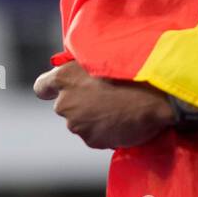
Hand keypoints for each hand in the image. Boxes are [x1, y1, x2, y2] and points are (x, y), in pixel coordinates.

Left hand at [33, 60, 175, 148]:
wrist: (156, 95)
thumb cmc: (132, 68)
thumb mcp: (102, 55)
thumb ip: (83, 67)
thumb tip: (79, 71)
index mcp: (64, 78)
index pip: (41, 87)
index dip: (51, 88)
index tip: (64, 88)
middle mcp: (65, 103)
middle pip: (66, 106)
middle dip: (80, 103)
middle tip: (105, 95)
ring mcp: (78, 125)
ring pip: (82, 122)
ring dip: (94, 117)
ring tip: (119, 107)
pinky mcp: (92, 141)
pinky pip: (96, 135)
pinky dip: (106, 130)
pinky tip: (123, 119)